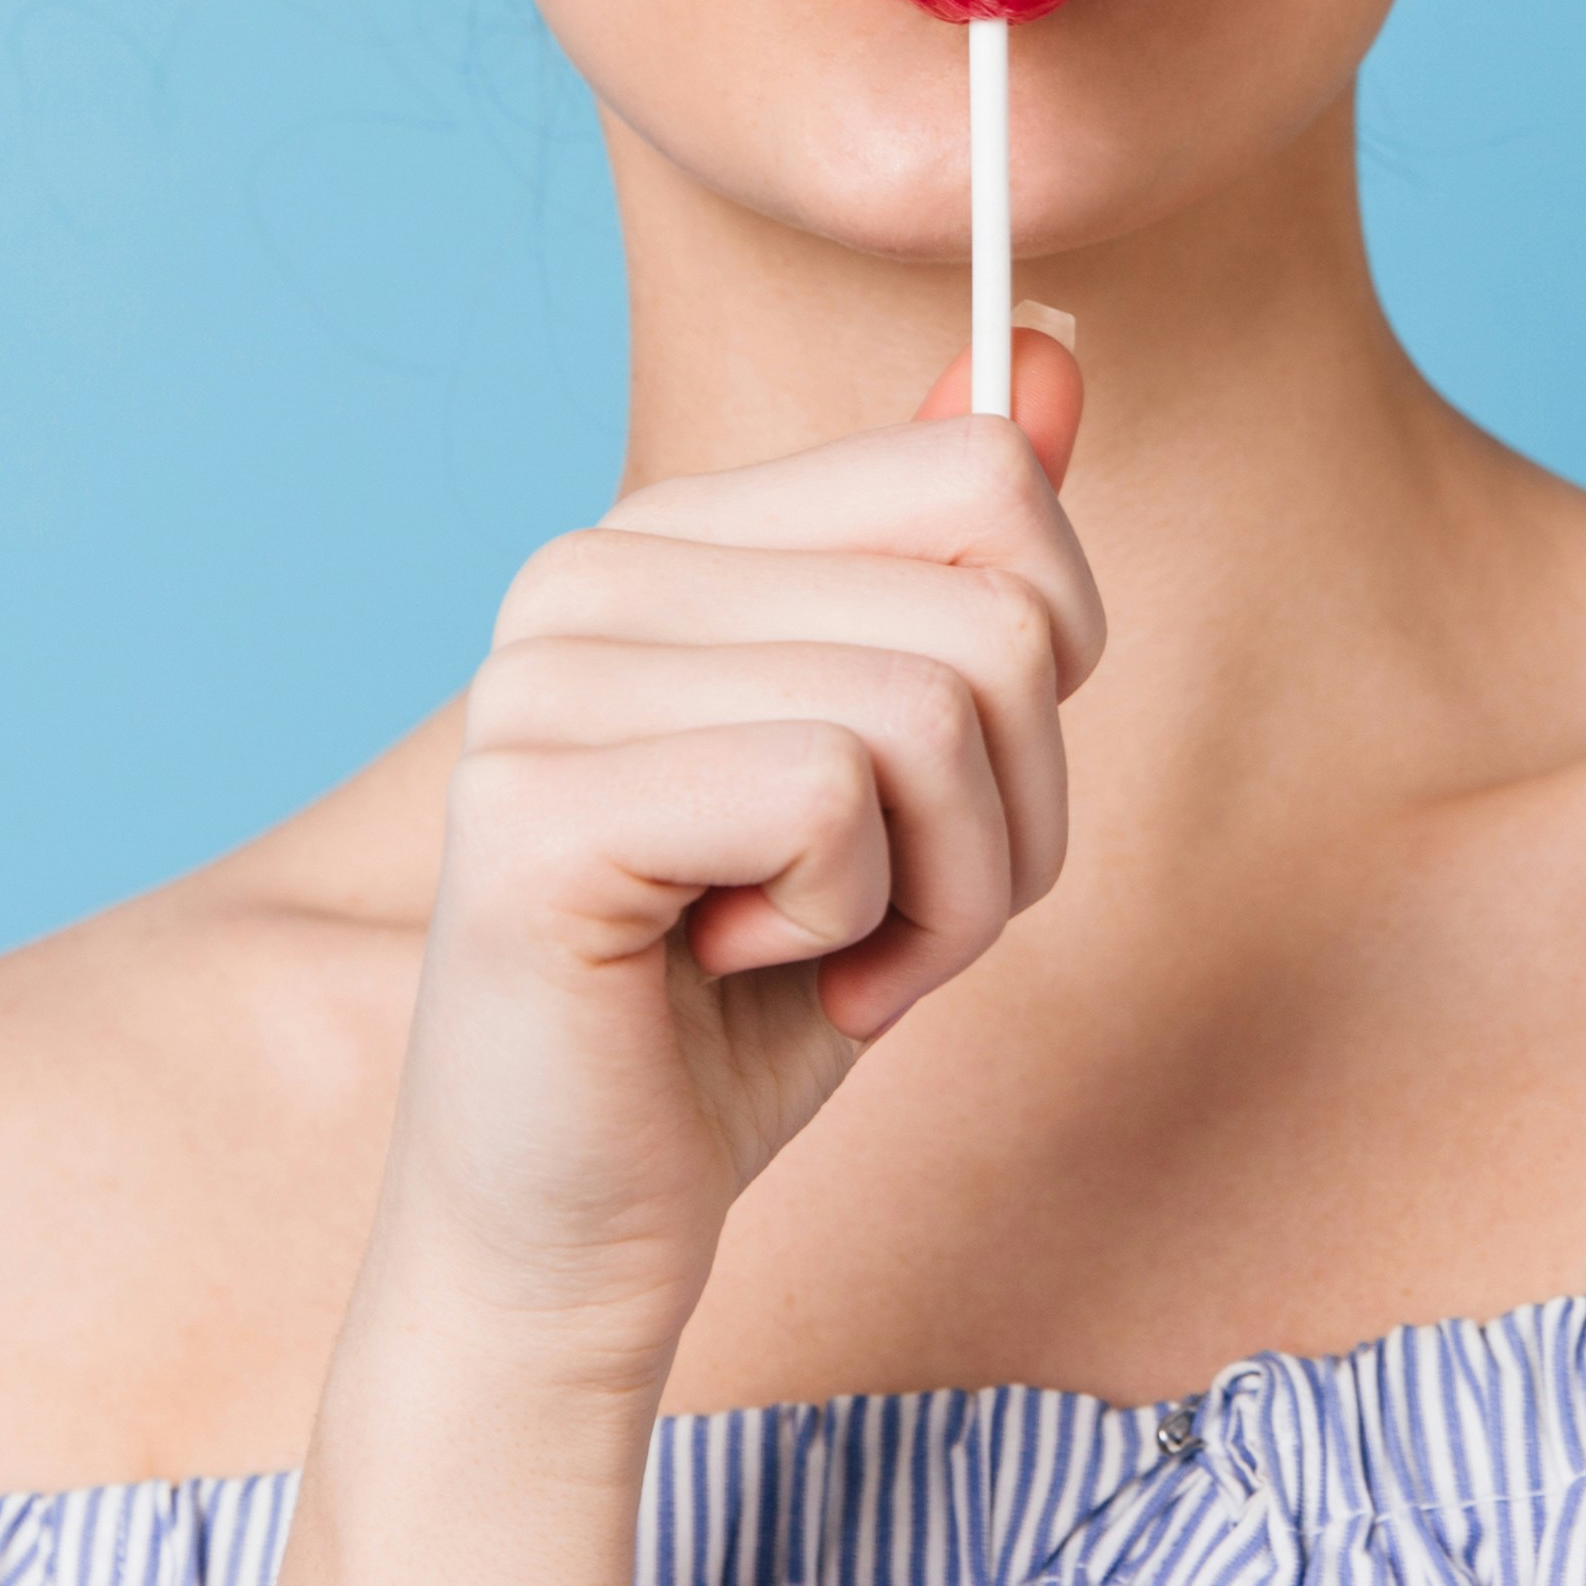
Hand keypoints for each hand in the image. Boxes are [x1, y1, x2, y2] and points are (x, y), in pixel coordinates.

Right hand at [367, 326, 1098, 1377]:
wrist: (577, 1236)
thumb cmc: (743, 1007)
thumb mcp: (910, 771)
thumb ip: (957, 558)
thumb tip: (1051, 349)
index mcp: (673, 534)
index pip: (983, 469)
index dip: (1042, 660)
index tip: (944, 794)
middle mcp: (588, 571)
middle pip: (989, 604)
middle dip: (1011, 815)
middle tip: (894, 920)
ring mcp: (542, 683)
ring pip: (932, 707)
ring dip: (947, 894)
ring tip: (831, 958)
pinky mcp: (533, 812)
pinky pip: (830, 799)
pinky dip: (852, 931)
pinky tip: (747, 974)